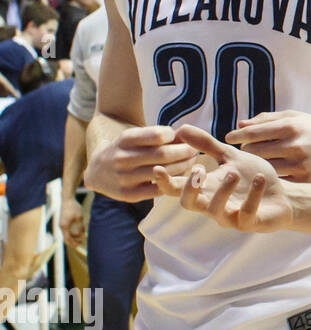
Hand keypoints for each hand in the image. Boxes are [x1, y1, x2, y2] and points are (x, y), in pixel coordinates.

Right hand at [60, 198, 84, 242]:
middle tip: (82, 242)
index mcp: (64, 226)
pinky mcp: (64, 222)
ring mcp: (62, 224)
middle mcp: (61, 226)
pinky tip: (82, 230)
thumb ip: (80, 227)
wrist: (67, 200)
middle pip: (67, 237)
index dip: (73, 243)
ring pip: (68, 234)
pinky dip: (74, 231)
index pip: (68, 238)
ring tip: (83, 237)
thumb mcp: (79, 218)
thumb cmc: (73, 208)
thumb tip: (81, 235)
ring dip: (75, 236)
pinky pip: (69, 230)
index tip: (79, 246)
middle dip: (74, 241)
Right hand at [85, 126, 200, 202]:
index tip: (180, 136)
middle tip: (195, 150)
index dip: (173, 135)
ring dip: (184, 166)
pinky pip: (159, 189)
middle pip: (163, 154)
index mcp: (124, 139)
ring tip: (192, 161)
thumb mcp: (134, 137)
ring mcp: (124, 178)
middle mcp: (122, 158)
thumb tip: (186, 134)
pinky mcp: (129, 195)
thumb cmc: (125, 150)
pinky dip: (174, 181)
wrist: (97, 172)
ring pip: (163, 171)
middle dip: (185, 151)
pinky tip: (182, 176)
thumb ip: (156, 136)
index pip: (157, 135)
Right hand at [152, 126, 292, 232]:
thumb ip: (207, 145)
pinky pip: (246, 213)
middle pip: (188, 204)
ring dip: (223, 190)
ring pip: (215, 210)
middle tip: (199, 168)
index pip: (177, 189)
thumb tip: (181, 128)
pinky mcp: (250, 223)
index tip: (157, 168)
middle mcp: (213, 205)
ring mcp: (231, 216)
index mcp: (205, 189)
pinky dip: (253, 194)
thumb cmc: (251, 177)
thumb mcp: (230, 157)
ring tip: (233, 172)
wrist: (283, 196)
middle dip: (190, 187)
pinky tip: (259, 178)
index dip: (165, 182)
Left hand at [225, 110, 310, 182]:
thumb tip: (240, 125)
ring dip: (257, 166)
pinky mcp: (307, 180)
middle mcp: (294, 145)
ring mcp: (301, 165)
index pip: (252, 132)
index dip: (237, 136)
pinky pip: (280, 181)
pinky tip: (271, 175)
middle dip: (246, 151)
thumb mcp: (294, 117)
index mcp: (290, 126)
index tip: (230, 138)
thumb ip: (266, 119)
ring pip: (264, 169)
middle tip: (246, 152)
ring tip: (256, 163)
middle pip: (254, 152)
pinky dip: (272, 178)